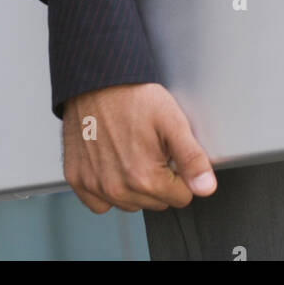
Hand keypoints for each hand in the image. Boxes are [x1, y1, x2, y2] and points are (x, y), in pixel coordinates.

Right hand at [61, 82, 217, 212]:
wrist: (94, 80)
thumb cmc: (131, 96)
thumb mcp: (171, 120)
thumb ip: (192, 158)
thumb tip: (206, 188)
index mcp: (145, 178)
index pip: (181, 197)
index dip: (179, 173)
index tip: (167, 151)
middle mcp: (118, 189)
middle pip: (156, 202)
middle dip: (158, 179)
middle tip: (148, 147)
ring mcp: (95, 186)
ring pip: (130, 204)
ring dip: (133, 185)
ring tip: (129, 150)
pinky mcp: (77, 180)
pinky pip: (99, 203)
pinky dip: (106, 189)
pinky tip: (110, 164)